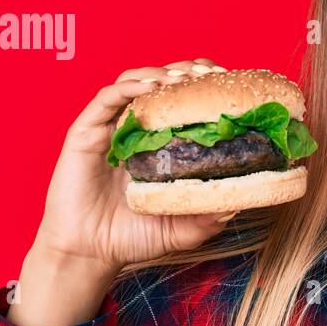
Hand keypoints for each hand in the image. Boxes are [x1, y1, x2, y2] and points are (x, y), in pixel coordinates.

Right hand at [31, 58, 235, 270]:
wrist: (90, 254)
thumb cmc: (134, 238)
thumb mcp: (184, 229)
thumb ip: (209, 216)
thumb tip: (240, 202)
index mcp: (160, 144)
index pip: (184, 100)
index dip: (205, 86)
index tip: (230, 82)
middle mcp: (136, 130)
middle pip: (162, 83)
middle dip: (187, 71)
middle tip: (210, 74)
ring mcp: (110, 129)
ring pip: (135, 82)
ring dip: (160, 73)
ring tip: (182, 78)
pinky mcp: (86, 133)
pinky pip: (106, 98)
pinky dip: (129, 86)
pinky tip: (149, 86)